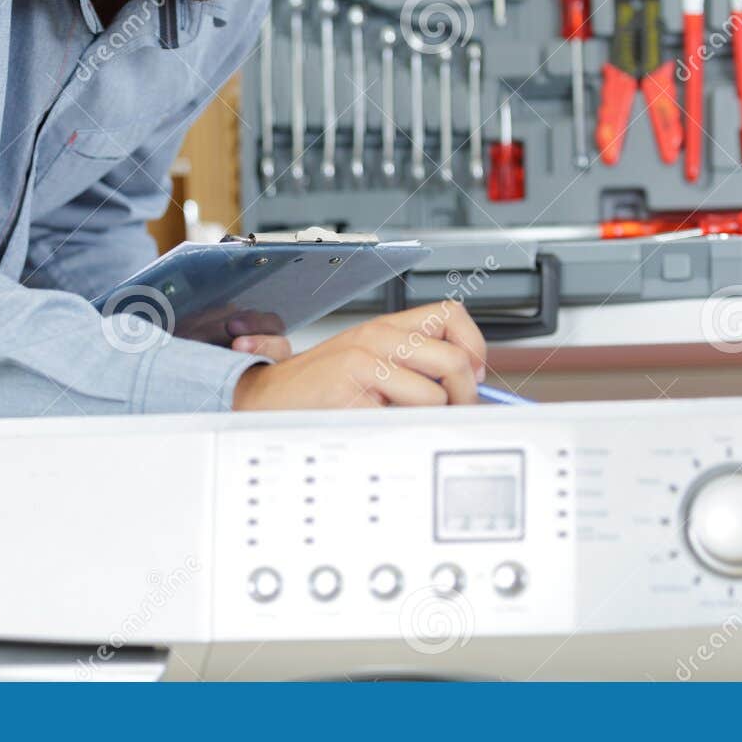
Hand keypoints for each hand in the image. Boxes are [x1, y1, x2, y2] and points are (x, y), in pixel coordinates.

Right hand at [231, 299, 485, 410]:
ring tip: (410, 419)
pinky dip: (403, 426)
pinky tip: (382, 423)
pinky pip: (404, 413)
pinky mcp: (355, 384)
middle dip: (466, 394)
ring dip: (432, 416)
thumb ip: (411, 367)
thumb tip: (466, 390)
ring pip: (435, 392)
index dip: (474, 344)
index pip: (451, 314)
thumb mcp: (369, 364)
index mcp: (387, 326)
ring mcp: (367, 359)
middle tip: (454, 410)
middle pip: (455, 359)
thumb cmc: (319, 388)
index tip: (473, 372)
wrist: (267, 397)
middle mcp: (380, 336)